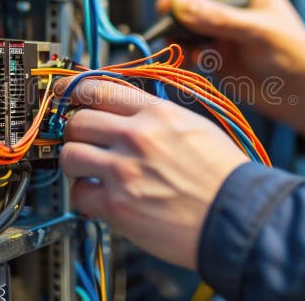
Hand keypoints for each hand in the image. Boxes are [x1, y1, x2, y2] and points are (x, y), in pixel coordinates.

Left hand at [55, 78, 248, 269]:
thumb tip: (127, 114)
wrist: (238, 217)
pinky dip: (84, 198)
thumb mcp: (195, 126)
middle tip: (83, 142)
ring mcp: (123, 170)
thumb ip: (156, 117)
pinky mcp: (117, 205)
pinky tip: (100, 199)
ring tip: (90, 172)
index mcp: (157, 113)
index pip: (99, 88)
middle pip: (77, 120)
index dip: (75, 91)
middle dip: (76, 132)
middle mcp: (137, 136)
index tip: (66, 95)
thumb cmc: (224, 177)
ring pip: (69, 154)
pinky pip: (78, 194)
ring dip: (75, 164)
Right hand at [156, 0, 304, 140]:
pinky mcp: (220, 57)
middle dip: (177, 17)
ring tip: (180, 52)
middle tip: (167, 33)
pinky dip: (188, 56)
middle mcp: (233, 9)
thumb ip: (219, 19)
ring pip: (189, 29)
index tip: (166, 6)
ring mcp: (224, 33)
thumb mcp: (257, 33)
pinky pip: (194, 51)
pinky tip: (194, 64)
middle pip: (192, 2)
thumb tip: (180, 5)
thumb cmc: (294, 56)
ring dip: (180, 39)